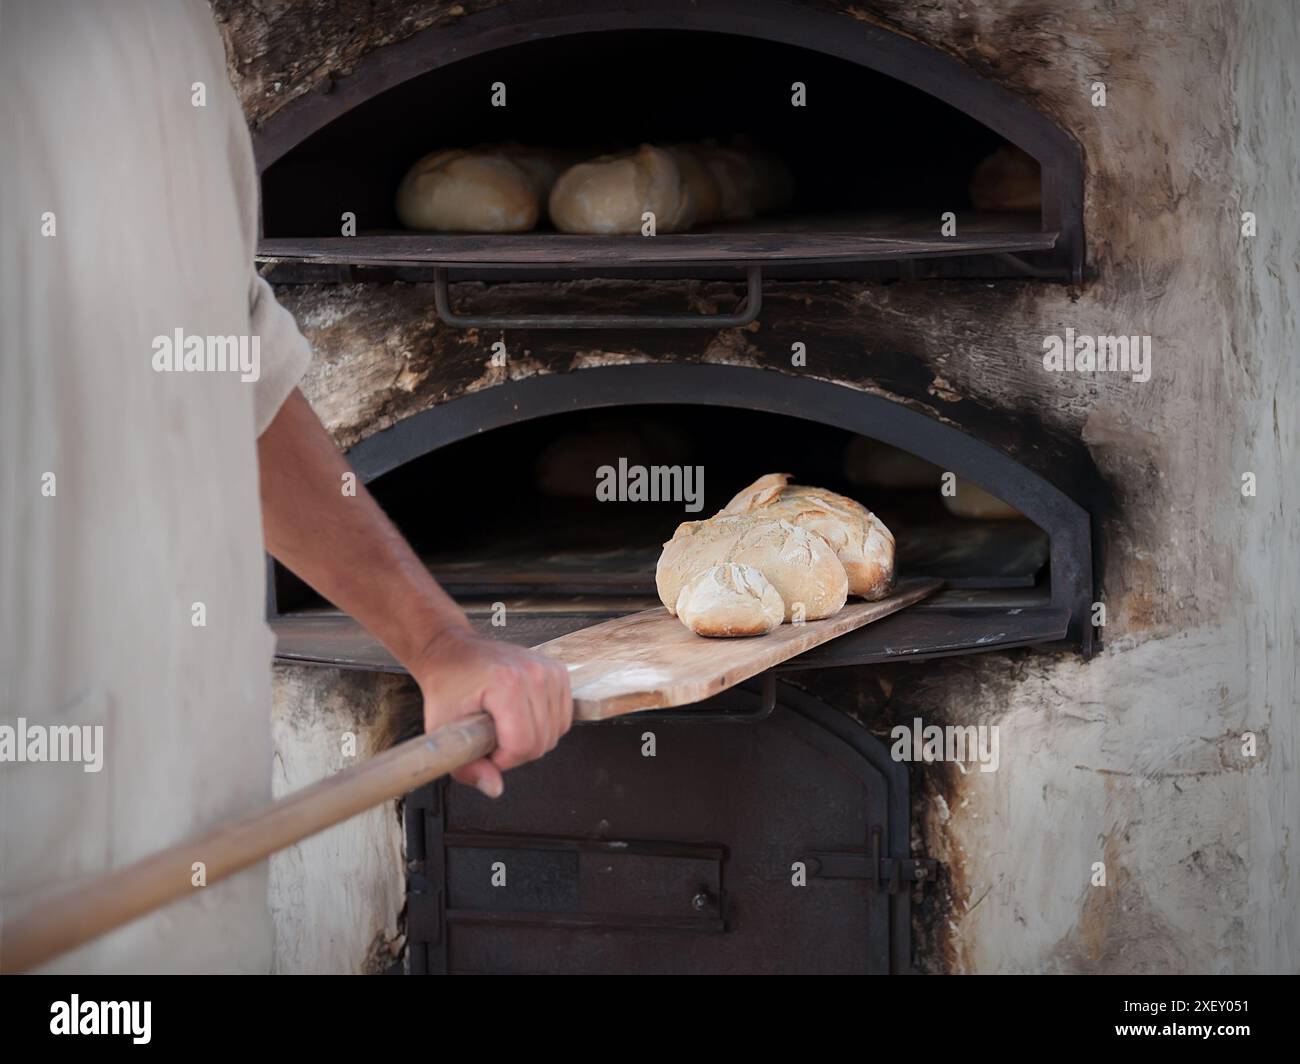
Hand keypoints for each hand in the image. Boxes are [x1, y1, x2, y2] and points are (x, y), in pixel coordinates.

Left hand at [411, 625, 572, 797]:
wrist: (452, 650)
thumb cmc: (446, 686)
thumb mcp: (443, 730)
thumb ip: (467, 767)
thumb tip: (495, 789)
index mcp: (506, 684)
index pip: (522, 744)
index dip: (503, 760)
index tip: (484, 750)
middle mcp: (534, 673)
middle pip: (542, 741)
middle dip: (516, 752)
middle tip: (492, 739)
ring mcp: (549, 670)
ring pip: (556, 732)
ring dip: (532, 739)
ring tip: (505, 727)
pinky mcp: (558, 671)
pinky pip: (563, 717)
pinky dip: (545, 726)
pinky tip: (522, 718)